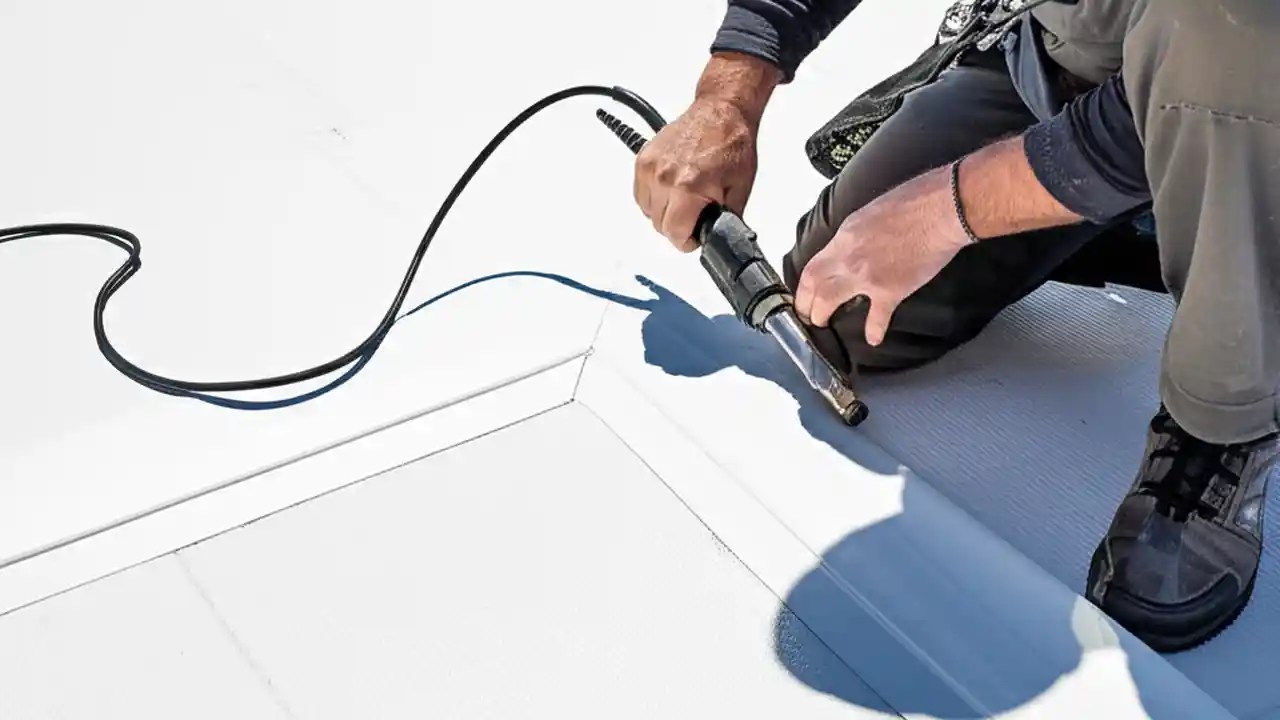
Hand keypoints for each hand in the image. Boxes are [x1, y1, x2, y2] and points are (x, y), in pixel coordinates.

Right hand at [634, 97, 758, 251]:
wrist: (720, 111)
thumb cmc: (731, 143)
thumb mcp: (740, 189)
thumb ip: (726, 220)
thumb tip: (721, 238)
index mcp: (688, 187)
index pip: (675, 234)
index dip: (688, 240)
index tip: (695, 236)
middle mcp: (665, 177)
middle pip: (660, 225)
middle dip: (678, 227)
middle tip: (695, 215)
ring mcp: (650, 168)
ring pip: (648, 212)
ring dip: (664, 212)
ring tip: (683, 200)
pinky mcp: (643, 160)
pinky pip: (640, 194)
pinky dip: (653, 198)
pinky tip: (670, 191)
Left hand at [794, 166, 971, 345]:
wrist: (940, 209)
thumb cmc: (912, 201)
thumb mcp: (869, 212)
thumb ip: (855, 235)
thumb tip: (850, 248)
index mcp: (844, 237)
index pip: (812, 268)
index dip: (803, 287)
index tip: (803, 296)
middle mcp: (848, 258)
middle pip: (816, 288)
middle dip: (808, 305)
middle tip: (809, 316)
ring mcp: (867, 276)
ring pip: (832, 301)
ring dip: (823, 315)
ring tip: (823, 324)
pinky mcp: (892, 290)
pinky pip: (878, 316)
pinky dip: (874, 330)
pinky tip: (873, 339)